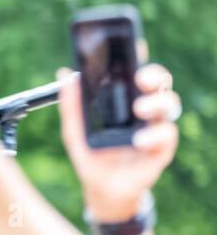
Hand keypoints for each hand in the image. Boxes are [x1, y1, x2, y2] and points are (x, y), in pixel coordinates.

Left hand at [58, 63, 179, 220]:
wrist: (101, 189)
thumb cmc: (91, 155)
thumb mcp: (74, 129)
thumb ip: (71, 104)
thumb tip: (65, 74)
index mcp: (125, 100)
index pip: (136, 73)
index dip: (139, 58)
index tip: (137, 46)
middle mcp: (144, 110)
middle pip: (159, 83)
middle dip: (154, 76)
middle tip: (140, 79)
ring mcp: (154, 128)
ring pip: (169, 104)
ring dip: (156, 104)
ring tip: (140, 110)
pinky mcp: (161, 149)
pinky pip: (167, 136)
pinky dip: (154, 136)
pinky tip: (140, 140)